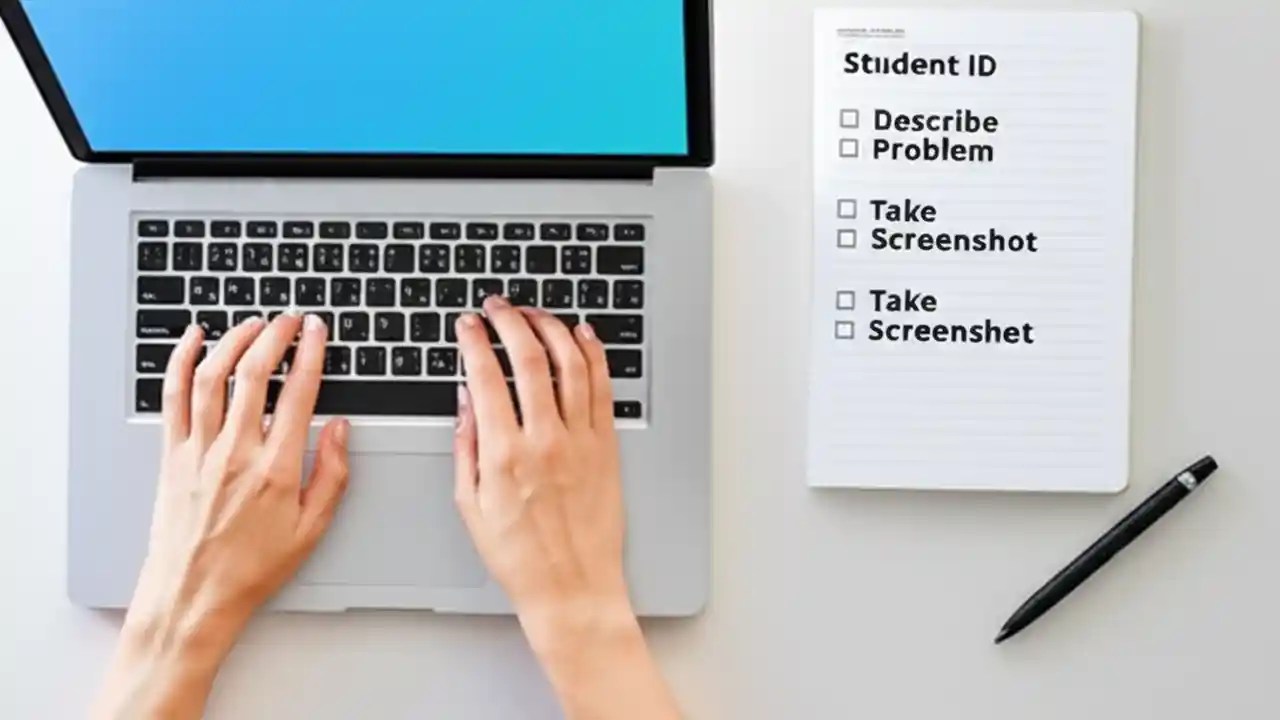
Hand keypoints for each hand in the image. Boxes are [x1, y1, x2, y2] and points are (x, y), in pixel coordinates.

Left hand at [95, 313, 349, 719]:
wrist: (192, 596)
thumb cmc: (252, 568)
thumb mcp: (312, 529)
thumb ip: (332, 474)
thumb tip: (339, 428)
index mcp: (275, 469)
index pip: (298, 392)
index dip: (311, 353)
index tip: (317, 332)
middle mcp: (234, 452)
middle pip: (253, 373)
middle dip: (275, 335)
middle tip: (289, 320)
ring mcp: (198, 451)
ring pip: (212, 376)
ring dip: (234, 340)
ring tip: (253, 324)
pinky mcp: (172, 456)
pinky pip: (173, 397)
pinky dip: (181, 361)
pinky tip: (193, 340)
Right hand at [453, 297, 680, 718]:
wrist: (571, 588)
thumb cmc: (520, 556)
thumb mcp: (470, 506)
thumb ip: (465, 446)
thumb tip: (465, 400)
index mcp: (504, 454)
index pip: (485, 375)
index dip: (474, 340)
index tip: (468, 325)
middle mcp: (544, 440)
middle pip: (527, 356)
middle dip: (509, 320)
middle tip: (498, 306)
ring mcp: (581, 441)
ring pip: (569, 363)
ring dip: (551, 327)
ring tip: (535, 314)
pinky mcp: (607, 447)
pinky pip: (602, 388)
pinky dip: (593, 354)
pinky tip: (583, 336)